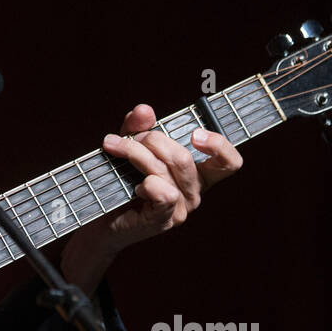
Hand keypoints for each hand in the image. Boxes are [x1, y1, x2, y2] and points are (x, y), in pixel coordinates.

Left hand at [60, 104, 242, 286]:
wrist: (102, 218)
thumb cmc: (121, 180)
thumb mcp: (131, 145)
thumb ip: (139, 126)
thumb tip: (145, 110)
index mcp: (198, 172)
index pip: (229, 162)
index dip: (219, 145)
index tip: (194, 134)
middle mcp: (195, 191)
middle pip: (183, 157)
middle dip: (150, 140)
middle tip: (127, 139)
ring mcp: (181, 208)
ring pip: (165, 170)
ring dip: (135, 154)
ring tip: (116, 151)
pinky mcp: (164, 220)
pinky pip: (163, 194)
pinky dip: (146, 184)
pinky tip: (133, 186)